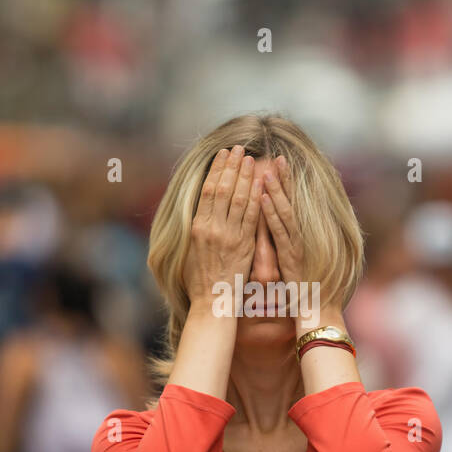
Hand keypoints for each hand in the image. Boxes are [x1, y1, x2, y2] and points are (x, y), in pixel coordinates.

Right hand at [183, 145, 262, 311]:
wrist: (212, 303)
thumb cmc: (200, 280)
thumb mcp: (190, 250)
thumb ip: (197, 228)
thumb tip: (201, 211)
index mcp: (197, 227)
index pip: (207, 190)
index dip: (216, 170)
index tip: (223, 155)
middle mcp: (211, 228)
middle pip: (222, 188)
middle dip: (231, 166)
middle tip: (239, 148)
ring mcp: (228, 235)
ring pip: (237, 198)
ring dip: (245, 176)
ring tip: (250, 159)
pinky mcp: (243, 245)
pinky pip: (251, 217)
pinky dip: (256, 198)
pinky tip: (261, 184)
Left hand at [261, 157, 342, 331]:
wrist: (319, 311)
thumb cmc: (310, 291)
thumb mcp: (302, 263)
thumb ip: (296, 246)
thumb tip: (290, 233)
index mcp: (304, 237)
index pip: (294, 205)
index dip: (287, 184)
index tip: (278, 166)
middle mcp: (304, 237)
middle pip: (292, 202)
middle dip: (283, 179)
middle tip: (276, 157)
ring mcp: (299, 245)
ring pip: (286, 211)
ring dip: (276, 189)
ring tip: (265, 170)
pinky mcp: (293, 256)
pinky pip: (280, 231)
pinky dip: (271, 213)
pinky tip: (263, 198)